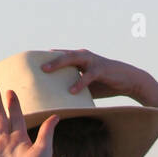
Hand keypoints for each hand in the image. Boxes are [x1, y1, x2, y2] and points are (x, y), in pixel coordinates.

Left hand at [40, 49, 157, 108]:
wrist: (128, 80)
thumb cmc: (105, 84)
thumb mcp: (86, 86)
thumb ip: (73, 88)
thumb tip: (57, 101)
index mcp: (78, 59)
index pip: (59, 56)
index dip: (44, 58)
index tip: (29, 64)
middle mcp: (83, 56)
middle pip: (61, 55)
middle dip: (46, 58)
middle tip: (32, 65)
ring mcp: (92, 61)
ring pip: (72, 59)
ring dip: (58, 63)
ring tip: (46, 71)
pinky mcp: (101, 69)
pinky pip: (88, 76)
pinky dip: (80, 83)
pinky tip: (72, 90)